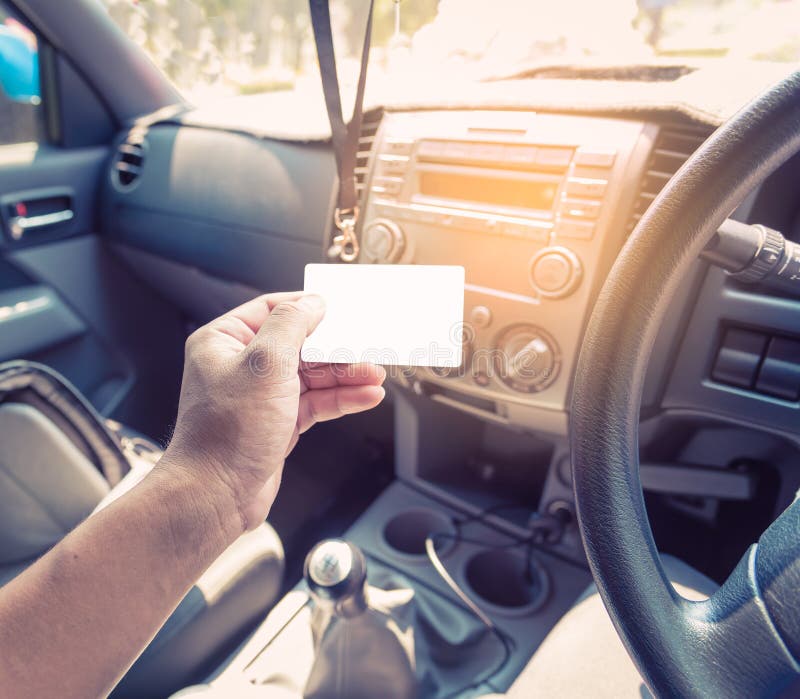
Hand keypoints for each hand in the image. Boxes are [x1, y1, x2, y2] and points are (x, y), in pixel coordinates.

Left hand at [161, 292, 385, 531]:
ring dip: (346, 376)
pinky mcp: (277, 422)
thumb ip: (291, 326)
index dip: (307, 308)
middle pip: (300, 345)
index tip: (340, 309)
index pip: (272, 309)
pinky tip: (366, 397)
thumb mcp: (264, 364)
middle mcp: (241, 365)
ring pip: (312, 376)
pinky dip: (341, 399)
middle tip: (368, 350)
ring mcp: (261, 395)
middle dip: (336, 350)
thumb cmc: (226, 433)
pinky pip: (315, 402)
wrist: (215, 495)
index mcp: (225, 341)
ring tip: (376, 377)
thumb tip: (312, 303)